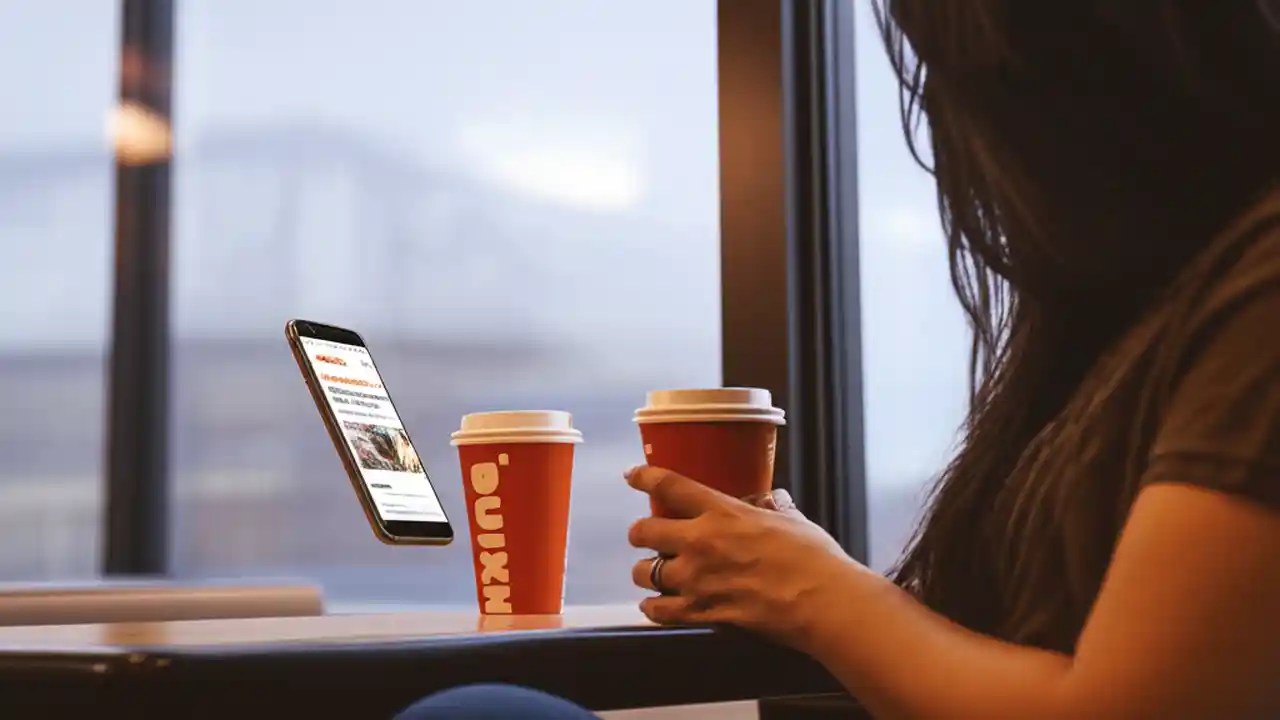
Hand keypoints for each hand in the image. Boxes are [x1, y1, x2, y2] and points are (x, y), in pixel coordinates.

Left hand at [626, 465, 872, 650]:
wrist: (821, 602)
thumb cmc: (813, 558)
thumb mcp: (792, 520)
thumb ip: (774, 508)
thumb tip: (773, 499)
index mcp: (722, 512)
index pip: (670, 486)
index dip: (644, 478)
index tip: (633, 476)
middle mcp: (700, 543)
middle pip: (644, 531)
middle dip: (640, 532)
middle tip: (645, 535)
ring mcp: (697, 580)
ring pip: (644, 572)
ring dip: (645, 571)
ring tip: (651, 572)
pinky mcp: (702, 612)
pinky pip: (659, 611)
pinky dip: (653, 608)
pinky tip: (655, 606)